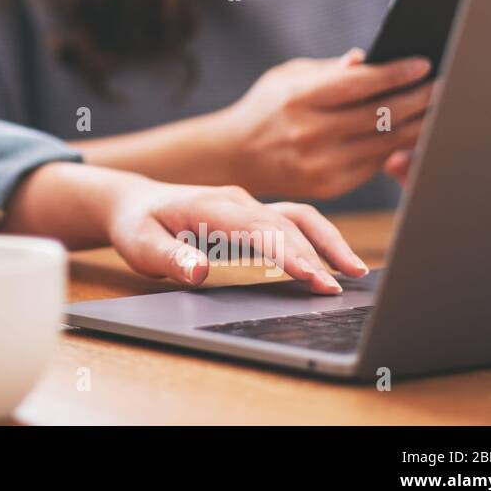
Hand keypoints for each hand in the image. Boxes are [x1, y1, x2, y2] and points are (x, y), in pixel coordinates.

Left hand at [104, 179, 369, 294]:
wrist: (135, 201)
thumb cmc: (139, 225)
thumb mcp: (141, 245)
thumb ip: (169, 257)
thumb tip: (197, 271)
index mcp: (212, 207)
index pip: (259, 229)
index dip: (287, 253)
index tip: (312, 277)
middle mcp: (237, 202)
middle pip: (287, 223)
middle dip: (317, 254)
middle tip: (338, 289)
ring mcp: (248, 205)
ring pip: (298, 217)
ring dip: (328, 241)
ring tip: (355, 271)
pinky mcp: (254, 214)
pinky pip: (292, 221)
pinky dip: (319, 238)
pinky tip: (336, 261)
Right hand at [217, 49, 433, 199]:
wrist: (235, 157)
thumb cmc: (268, 108)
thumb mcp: (287, 78)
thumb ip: (329, 70)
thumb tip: (368, 59)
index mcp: (298, 99)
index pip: (358, 84)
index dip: (396, 73)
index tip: (424, 64)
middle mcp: (310, 133)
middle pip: (381, 114)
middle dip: (421, 98)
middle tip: (447, 84)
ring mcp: (321, 162)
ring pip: (386, 142)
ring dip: (419, 124)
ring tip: (440, 108)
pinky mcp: (329, 185)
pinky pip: (376, 163)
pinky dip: (399, 146)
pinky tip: (416, 132)